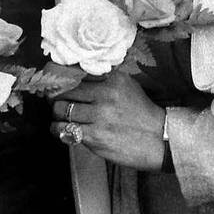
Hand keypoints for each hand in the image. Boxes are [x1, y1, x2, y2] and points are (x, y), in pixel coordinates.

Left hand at [50, 67, 164, 171]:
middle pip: (65, 91)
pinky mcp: (95, 137)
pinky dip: (58, 129)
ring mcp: (100, 116)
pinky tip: (61, 129)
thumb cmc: (141, 114)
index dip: (61, 78)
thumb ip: (104, 80)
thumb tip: (75, 76)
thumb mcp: (127, 87)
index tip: (53, 82)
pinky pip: (65, 129)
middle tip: (54, 100)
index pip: (76, 73)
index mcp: (113, 80)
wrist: (159, 140)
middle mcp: (105, 95)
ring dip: (57, 113)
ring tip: (60, 116)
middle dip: (56, 96)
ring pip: (61, 109)